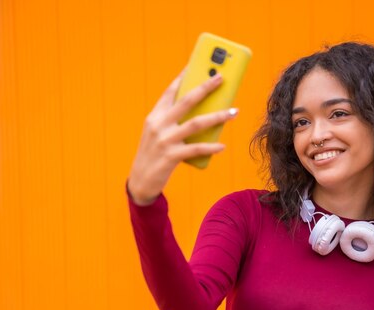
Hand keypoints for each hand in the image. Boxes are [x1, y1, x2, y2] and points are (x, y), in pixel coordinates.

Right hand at [127, 70, 238, 204]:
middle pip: (187, 100)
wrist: (140, 182)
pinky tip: (221, 146)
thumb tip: (204, 112)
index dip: (184, 76)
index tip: (197, 63)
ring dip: (217, 116)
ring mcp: (164, 140)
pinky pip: (196, 149)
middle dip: (206, 87)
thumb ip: (174, 122)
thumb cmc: (154, 156)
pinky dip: (211, 147)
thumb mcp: (158, 134)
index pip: (171, 91)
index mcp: (154, 116)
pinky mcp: (171, 156)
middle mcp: (158, 125)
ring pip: (196, 123)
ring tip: (234, 112)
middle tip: (222, 78)